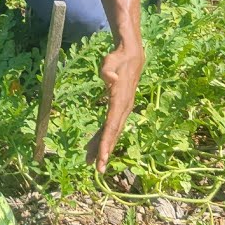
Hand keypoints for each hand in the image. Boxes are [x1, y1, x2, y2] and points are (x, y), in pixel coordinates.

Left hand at [85, 43, 143, 172]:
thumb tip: (108, 78)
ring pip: (112, 132)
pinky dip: (104, 137)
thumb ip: (107, 69)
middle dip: (106, 151)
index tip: (102, 156)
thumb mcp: (111, 60)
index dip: (107, 141)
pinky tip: (96, 147)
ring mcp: (122, 109)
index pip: (112, 124)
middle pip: (113, 133)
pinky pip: (111, 125)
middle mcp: (123, 108)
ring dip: (103, 147)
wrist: (131, 56)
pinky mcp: (119, 108)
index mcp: (120, 100)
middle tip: (98, 169)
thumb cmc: (118, 58)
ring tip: (93, 163)